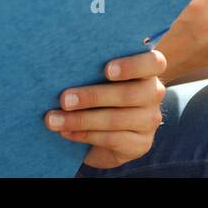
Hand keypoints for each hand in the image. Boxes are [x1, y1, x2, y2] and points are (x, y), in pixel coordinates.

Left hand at [48, 49, 167, 169]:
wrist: (105, 132)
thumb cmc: (99, 91)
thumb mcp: (99, 77)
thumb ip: (93, 68)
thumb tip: (62, 63)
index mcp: (148, 70)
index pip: (154, 63)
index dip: (132, 66)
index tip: (106, 70)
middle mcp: (154, 93)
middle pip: (130, 94)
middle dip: (93, 96)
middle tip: (64, 99)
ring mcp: (149, 121)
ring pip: (116, 119)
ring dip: (81, 120)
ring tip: (54, 120)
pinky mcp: (140, 144)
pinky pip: (111, 139)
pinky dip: (85, 135)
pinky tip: (66, 132)